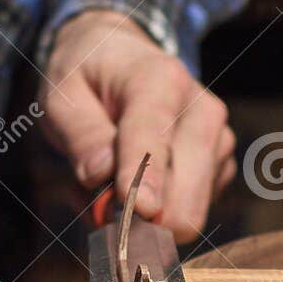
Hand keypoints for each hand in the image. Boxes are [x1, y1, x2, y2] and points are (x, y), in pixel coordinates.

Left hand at [40, 9, 235, 241]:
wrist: (120, 59)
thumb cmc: (88, 79)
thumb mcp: (63, 96)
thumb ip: (81, 135)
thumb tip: (101, 177)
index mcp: (161, 81)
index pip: (154, 141)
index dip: (145, 182)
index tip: (141, 211)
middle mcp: (202, 112)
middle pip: (185, 197)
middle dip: (139, 222)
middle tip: (95, 211)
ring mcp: (218, 142)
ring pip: (186, 216)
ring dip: (141, 219)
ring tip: (107, 186)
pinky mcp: (219, 168)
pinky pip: (186, 216)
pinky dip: (154, 215)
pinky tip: (132, 186)